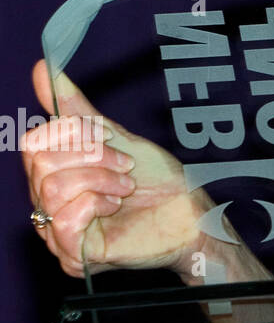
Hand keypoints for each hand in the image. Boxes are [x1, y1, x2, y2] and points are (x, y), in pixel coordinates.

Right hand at [23, 59, 206, 276]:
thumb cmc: (158, 179)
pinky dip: (96, 202)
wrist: (191, 214)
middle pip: (39, 162)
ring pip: (52, 187)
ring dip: (100, 178)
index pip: (33, 143)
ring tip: (125, 187)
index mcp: (52, 177)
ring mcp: (56, 233)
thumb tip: (44, 67)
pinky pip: (64, 217)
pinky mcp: (73, 255)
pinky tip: (115, 205)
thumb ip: (75, 109)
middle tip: (124, 166)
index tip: (110, 141)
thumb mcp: (116, 136)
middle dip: (92, 155)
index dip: (74, 134)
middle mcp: (47, 206)